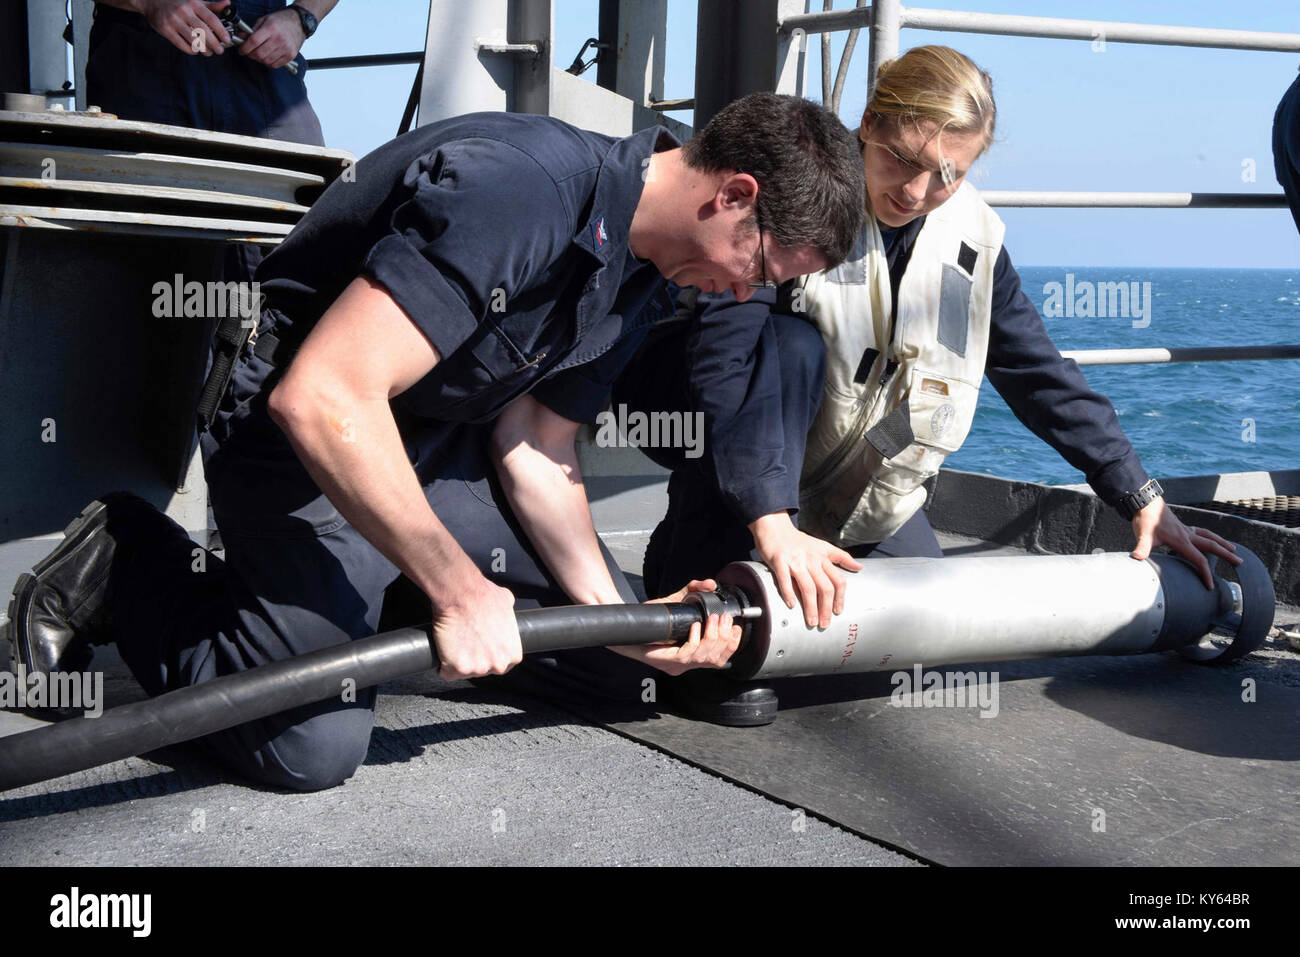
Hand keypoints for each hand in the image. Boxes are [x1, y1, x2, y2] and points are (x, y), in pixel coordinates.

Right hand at [140, 0, 230, 55]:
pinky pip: (181, 44)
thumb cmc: (177, 1)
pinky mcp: (165, 29)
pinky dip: (191, 50)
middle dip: (215, 44)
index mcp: (193, 3)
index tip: (227, 40)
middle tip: (220, 50)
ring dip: (204, 50)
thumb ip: (211, 5)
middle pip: (204, 31)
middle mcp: (183, 11)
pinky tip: (196, 51)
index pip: (211, 18)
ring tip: (208, 52)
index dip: (221, 31)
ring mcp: (173, 20)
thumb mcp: (194, 0)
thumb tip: (228, 4)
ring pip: (193, 40)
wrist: (151, 0)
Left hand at [238, 8, 305, 69]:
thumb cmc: (281, 21)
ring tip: (260, 53)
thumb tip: (241, 38)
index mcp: (271, 28)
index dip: (245, 48)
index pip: (254, 41)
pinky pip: (275, 65)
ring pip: (266, 61)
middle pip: (259, 54)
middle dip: (251, 55)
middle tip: (250, 52)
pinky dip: (269, 62)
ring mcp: (286, 49)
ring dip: (260, 59)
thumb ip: (253, 30)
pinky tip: (268, 56)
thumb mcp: (264, 20)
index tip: (241, 50)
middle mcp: (279, 39)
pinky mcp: (290, 56)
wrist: (299, 24)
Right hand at [432, 577, 521, 679]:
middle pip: (483, 670)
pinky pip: (446, 673)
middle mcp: (498, 665)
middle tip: (467, 643)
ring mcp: (477, 669)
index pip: (501, 664)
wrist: (461, 594)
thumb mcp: (507, 602)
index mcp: (513, 654)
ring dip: (458, 662)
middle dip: (475, 659)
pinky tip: (444, 652)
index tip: (481, 647)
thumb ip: (510, 615)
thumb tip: (507, 610)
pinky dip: (442, 665)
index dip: (489, 655)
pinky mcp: (457, 669)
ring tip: (455, 643)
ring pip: (464, 672)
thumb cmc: (484, 596)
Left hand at [611, 579, 742, 675]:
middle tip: (725, 619)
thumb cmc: (654, 616)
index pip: (720, 659)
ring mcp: (675, 665)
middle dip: (724, 637)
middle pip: (715, 660)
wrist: (631, 623)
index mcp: (692, 656)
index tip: (737, 628)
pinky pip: (686, 655)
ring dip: (712, 637)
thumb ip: (695, 590)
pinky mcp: (665, 660)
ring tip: (713, 619)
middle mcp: (685, 665)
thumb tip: (710, 584)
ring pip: (703, 658)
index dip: (732, 645)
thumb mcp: (679, 600)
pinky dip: (695, 640)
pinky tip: (696, 626)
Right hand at [750, 511, 861, 628]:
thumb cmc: (798, 540)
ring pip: (807, 587)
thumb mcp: (823, 546)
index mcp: (823, 557)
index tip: (838, 611)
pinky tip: (792, 605)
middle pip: (825, 587)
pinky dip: (789, 594)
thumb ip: (841, 557)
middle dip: (826, 608)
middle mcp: (812, 559)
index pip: (838, 579)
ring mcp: (796, 561)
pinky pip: (785, 580)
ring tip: (811, 621)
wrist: (774, 527)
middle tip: (824, 623)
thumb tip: (859, 567)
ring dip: (811, 607)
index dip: (840, 597)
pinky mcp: (779, 561)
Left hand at [1130, 497, 1240, 589]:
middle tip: (1240, 563)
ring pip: (1209, 536)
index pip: (1198, 559)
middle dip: (1226, 555)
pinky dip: (1210, 536)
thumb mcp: (1143, 535)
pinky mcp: (1183, 526)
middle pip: (1212, 546)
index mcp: (1181, 540)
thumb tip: (1136, 558)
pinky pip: (1202, 532)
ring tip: (1234, 549)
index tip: (1210, 586)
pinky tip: (1212, 539)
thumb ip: (1142, 547)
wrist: (1146, 502)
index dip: (1205, 573)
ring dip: (1222, 543)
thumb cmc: (1145, 520)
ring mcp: (1186, 529)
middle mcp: (1187, 534)